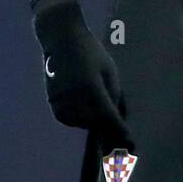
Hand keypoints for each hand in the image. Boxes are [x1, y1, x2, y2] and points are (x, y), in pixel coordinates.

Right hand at [33, 2, 134, 149]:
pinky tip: (84, 106)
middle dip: (108, 126)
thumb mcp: (109, 70)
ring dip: (94, 121)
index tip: (129, 141)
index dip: (119, 130)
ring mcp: (61, 100)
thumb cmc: (91, 52)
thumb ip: (114, 95)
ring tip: (97, 106)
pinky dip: (79, 118)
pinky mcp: (53, 103)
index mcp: (91, 87)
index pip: (107, 115)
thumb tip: (118, 117)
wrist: (62, 40)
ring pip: (83, 123)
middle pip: (96, 122)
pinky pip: (71, 120)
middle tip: (118, 129)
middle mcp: (74, 96)